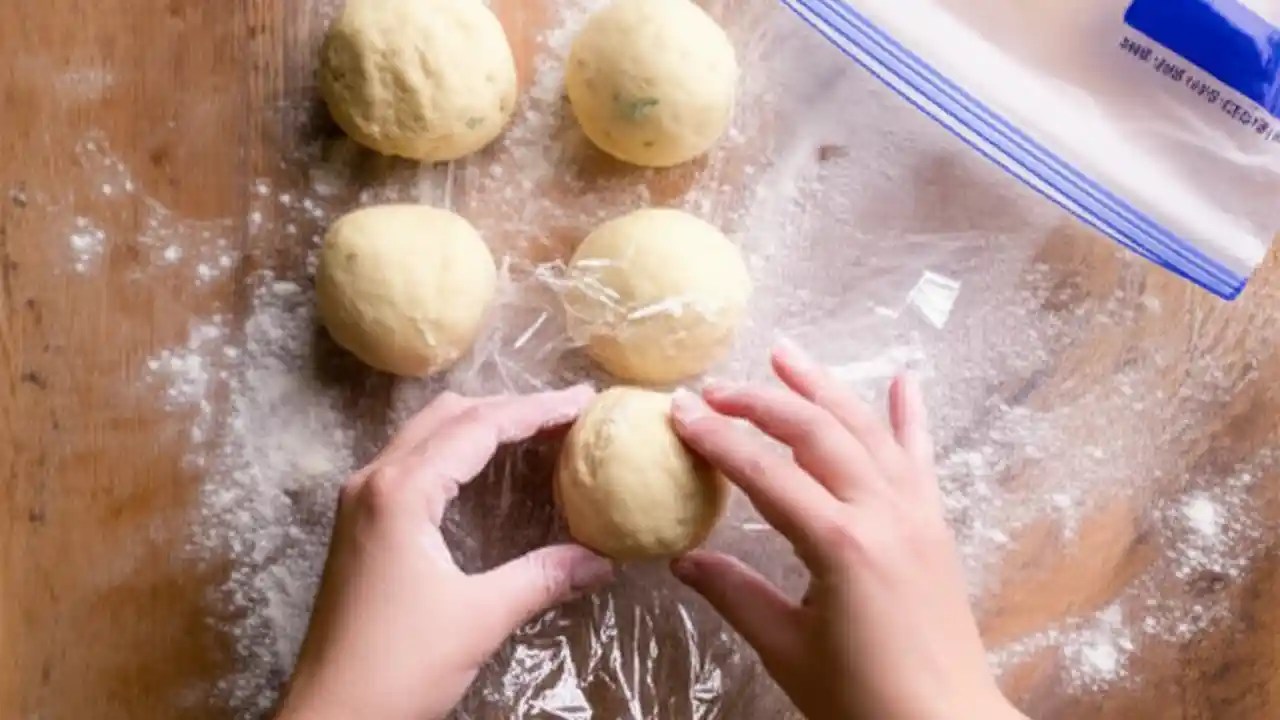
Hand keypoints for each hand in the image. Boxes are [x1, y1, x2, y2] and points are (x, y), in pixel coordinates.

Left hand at [276, 387, 615, 719]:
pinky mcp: (359, 525)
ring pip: (426, 433)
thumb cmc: (399, 665)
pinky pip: (412, 461)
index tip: (585, 401)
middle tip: (567, 411)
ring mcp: (360, 500)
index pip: (479, 426)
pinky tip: (485, 467)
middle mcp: (374, 480)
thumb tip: (602, 561)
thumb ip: (542, 578)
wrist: (330, 715)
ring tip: (535, 428)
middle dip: (509, 406)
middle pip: (449, 415)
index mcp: (401, 491)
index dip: (536, 409)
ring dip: (480, 423)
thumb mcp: (479, 618)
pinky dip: (455, 449)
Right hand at [670, 342, 1023, 719]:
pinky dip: (909, 416)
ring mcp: (916, 513)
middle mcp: (883, 513)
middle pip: (815, 432)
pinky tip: (903, 380)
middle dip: (761, 402)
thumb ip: (735, 595)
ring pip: (866, 429)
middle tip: (716, 388)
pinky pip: (920, 457)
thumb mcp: (787, 649)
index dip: (718, 439)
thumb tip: (683, 560)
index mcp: (840, 544)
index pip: (765, 472)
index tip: (680, 412)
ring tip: (785, 353)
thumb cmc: (863, 700)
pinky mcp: (935, 524)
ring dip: (823, 388)